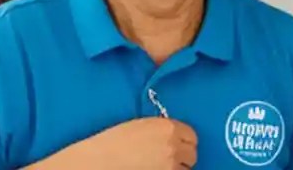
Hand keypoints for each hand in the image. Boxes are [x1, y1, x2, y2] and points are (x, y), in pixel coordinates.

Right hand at [70, 117, 198, 169]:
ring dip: (177, 169)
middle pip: (192, 155)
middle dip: (183, 157)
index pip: (192, 137)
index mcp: (168, 128)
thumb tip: (173, 138)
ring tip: (159, 167)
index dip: (184, 142)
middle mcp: (174, 146)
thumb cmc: (113, 142)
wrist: (99, 161)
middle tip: (168, 160)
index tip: (177, 146)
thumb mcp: (142, 126)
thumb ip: (163, 130)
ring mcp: (170, 166)